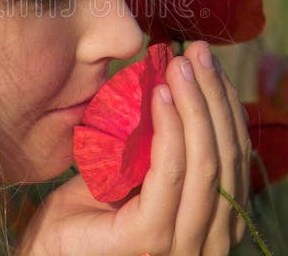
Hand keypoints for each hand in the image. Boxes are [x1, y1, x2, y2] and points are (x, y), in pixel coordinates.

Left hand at [16, 41, 251, 254]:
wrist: (52, 243)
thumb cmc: (95, 205)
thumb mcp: (143, 165)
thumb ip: (170, 141)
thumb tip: (189, 82)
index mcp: (219, 218)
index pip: (236, 153)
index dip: (225, 102)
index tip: (206, 60)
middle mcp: (215, 237)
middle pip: (227, 154)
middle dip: (212, 95)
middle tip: (195, 51)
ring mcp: (185, 242)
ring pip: (205, 160)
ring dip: (194, 104)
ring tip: (177, 65)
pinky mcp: (152, 236)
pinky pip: (171, 172)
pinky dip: (170, 129)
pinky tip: (160, 95)